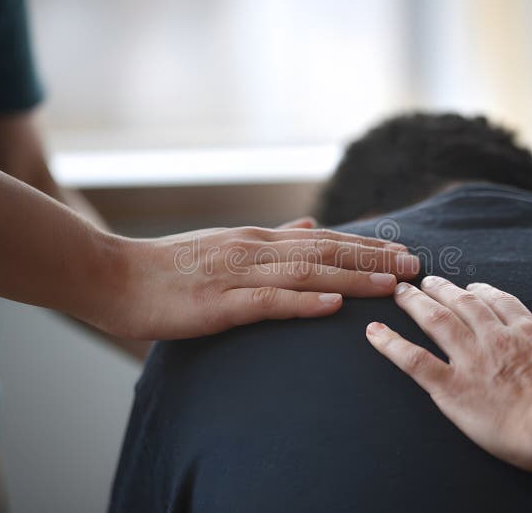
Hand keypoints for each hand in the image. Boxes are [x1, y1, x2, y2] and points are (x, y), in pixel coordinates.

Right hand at [96, 226, 418, 339]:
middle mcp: (255, 249)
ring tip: (391, 284)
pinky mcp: (218, 303)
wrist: (115, 275)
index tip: (403, 252)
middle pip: (326, 252)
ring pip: (306, 273)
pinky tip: (333, 306)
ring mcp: (238, 274)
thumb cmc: (172, 267)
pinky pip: (267, 302)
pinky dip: (303, 303)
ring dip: (352, 277)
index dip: (367, 246)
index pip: (325, 240)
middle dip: (374, 259)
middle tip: (416, 266)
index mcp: (259, 239)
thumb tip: (312, 225)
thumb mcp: (228, 244)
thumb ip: (273, 238)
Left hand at [365, 277, 531, 472]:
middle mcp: (494, 338)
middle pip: (463, 304)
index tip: (471, 286)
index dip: (483, 292)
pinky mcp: (451, 386)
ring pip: (436, 321)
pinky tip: (373, 333)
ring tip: (399, 293)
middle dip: (442, 290)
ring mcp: (470, 360)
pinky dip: (390, 344)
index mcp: (527, 331)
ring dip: (415, 304)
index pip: (500, 302)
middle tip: (424, 282)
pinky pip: (413, 360)